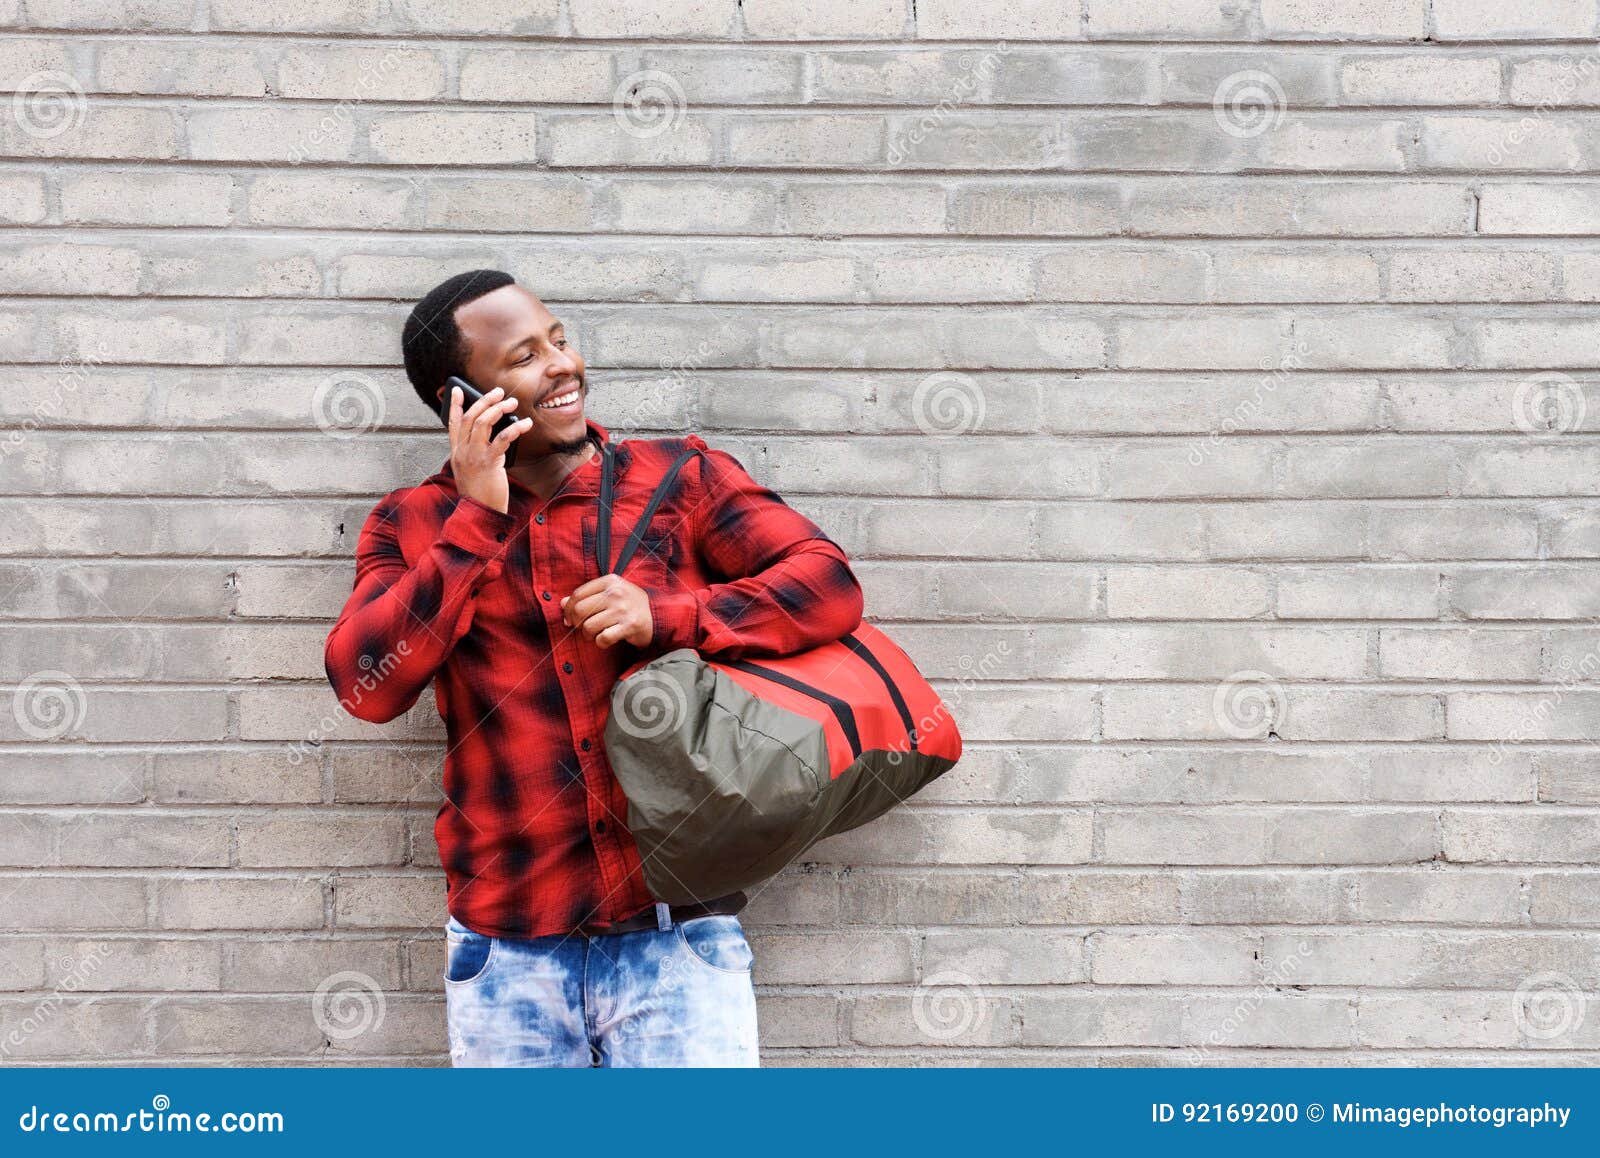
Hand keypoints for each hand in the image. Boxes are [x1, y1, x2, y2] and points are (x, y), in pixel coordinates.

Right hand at [447, 384, 530, 513]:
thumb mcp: (472, 470)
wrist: (480, 513)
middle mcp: (462, 451)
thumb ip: (477, 452)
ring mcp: (474, 456)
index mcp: (456, 452)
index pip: (452, 423)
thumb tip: (495, 434)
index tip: (458, 389)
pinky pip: (503, 438)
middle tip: (499, 392)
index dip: (455, 405)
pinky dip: (516, 428)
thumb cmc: (480, 492)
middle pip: (471, 417)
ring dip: (499, 409)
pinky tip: (526, 424)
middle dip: (485, 400)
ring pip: (483, 422)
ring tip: (512, 403)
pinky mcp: (489, 462)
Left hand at [561, 574, 653, 648]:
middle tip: (583, 629)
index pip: (577, 594)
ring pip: (589, 626)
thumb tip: (562, 604)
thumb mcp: (611, 593)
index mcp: (610, 581)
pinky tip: (605, 640)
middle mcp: (616, 593)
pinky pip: (603, 638)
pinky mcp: (629, 626)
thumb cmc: (630, 604)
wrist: (659, 615)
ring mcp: (623, 609)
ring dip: (588, 635)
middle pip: (580, 610)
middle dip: (577, 623)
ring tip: (595, 635)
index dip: (568, 609)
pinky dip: (600, 643)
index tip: (570, 619)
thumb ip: (587, 596)